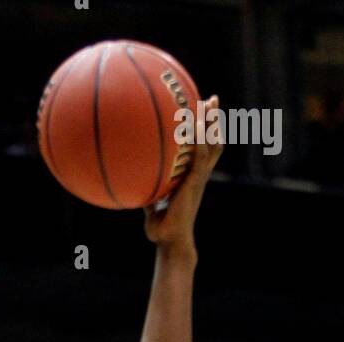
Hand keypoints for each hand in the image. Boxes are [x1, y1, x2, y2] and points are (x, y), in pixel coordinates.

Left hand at [145, 95, 223, 253]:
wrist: (169, 241)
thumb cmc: (161, 228)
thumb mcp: (151, 204)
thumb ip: (146, 191)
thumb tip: (130, 181)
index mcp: (190, 177)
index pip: (201, 149)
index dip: (203, 131)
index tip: (199, 111)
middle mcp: (197, 174)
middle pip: (212, 141)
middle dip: (213, 119)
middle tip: (213, 98)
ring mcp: (198, 177)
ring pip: (211, 144)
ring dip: (211, 123)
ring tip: (212, 102)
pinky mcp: (194, 182)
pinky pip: (200, 156)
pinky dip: (201, 140)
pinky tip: (198, 125)